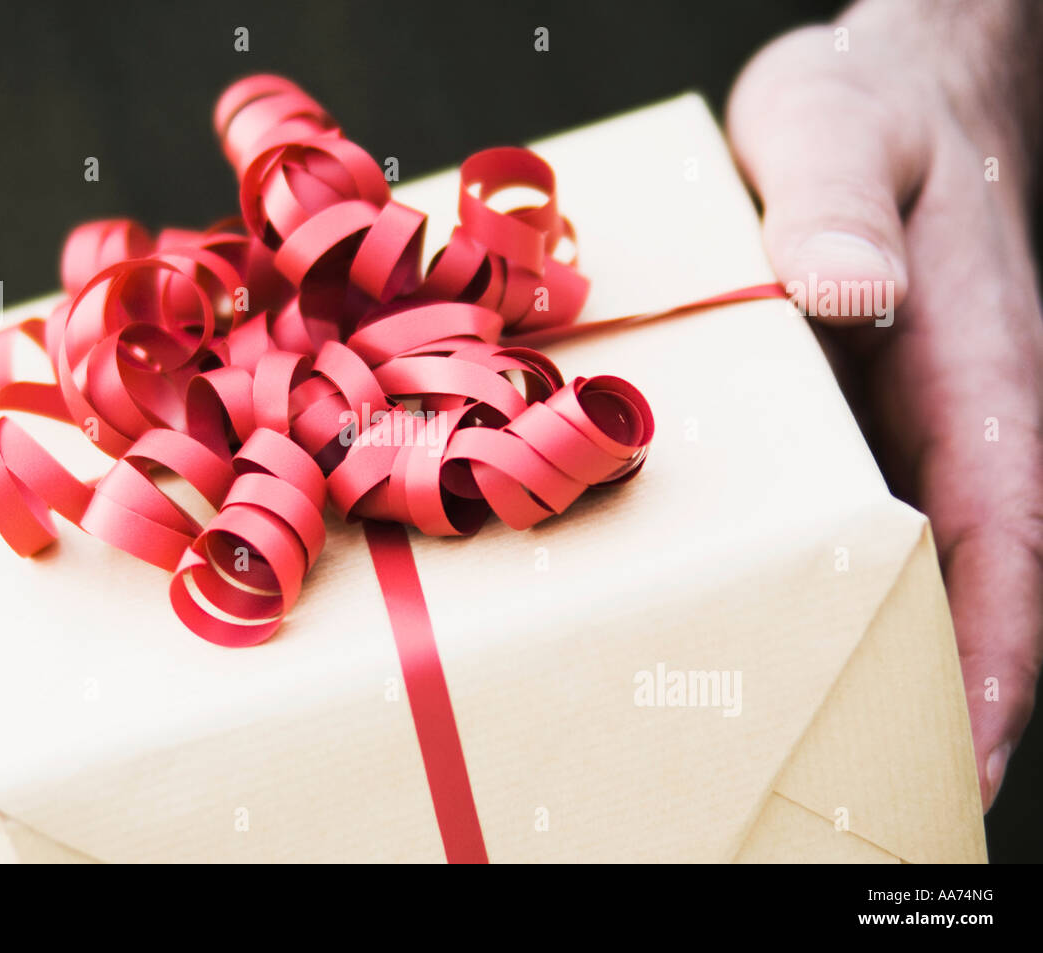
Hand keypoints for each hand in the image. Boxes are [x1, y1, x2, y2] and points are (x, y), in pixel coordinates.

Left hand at [728, 0, 1042, 808]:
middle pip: (964, 580)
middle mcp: (954, 413)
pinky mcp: (859, 407)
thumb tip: (854, 293)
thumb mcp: (838, 132)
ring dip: (878, 648)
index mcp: (979, 370)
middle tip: (868, 790)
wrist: (889, 88)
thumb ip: (839, 206)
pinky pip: (854, 508)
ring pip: (909, 556)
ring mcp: (908, 417)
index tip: (971, 759)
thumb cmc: (872, 109)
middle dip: (934, 690)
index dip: (995, 654)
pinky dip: (822, 574)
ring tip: (810, 742)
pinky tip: (762, 618)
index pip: (1008, 538)